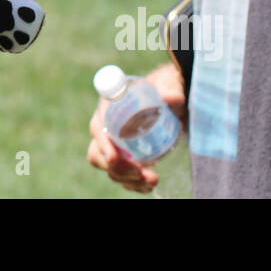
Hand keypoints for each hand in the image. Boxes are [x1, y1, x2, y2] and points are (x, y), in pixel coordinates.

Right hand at [86, 62, 186, 193]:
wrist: (169, 102)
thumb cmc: (161, 89)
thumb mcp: (167, 86)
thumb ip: (169, 90)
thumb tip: (173, 98)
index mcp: (110, 107)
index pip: (97, 127)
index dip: (102, 143)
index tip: (114, 156)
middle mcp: (108, 128)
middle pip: (97, 153)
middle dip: (116, 167)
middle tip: (138, 172)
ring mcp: (115, 146)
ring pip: (110, 169)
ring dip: (127, 179)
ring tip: (152, 179)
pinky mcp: (126, 160)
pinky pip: (123, 177)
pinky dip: (134, 185)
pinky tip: (149, 184)